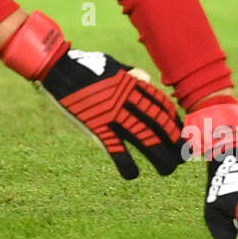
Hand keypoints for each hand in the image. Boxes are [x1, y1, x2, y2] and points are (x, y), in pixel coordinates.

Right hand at [0, 11, 182, 179]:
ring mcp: (112, 113)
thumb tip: (147, 80)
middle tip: (181, 158)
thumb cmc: (84, 64)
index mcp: (132, 84)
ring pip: (144, 138)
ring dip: (159, 156)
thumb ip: (131, 73)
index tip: (180, 135)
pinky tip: (132, 175)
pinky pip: (115, 149)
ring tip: (167, 171)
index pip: (162, 106)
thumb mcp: (112, 64)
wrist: (56, 67)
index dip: (174, 123)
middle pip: (158, 124)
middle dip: (174, 142)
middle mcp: (127, 99)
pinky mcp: (96, 126)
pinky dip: (125, 164)